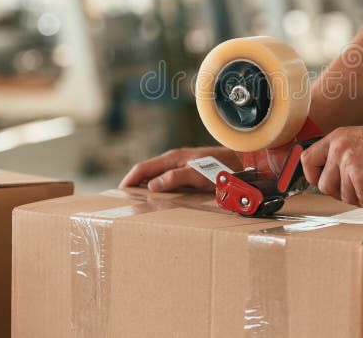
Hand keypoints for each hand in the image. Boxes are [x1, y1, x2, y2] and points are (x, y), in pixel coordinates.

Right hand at [119, 146, 241, 191]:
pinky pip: (168, 182)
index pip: (142, 168)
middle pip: (147, 173)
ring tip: (140, 205)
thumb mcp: (198, 173)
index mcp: (173, 157)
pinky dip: (160, 190)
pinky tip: (161, 201)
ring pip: (157, 178)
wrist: (243, 163)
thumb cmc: (223, 167)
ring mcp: (182, 166)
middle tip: (126, 203)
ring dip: (147, 189)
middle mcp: (174, 160)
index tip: (118, 194)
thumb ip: (176, 177)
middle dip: (134, 186)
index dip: (128, 180)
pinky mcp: (189, 174)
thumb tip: (152, 186)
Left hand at [300, 123, 362, 209]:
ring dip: (360, 199)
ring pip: (343, 197)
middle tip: (359, 190)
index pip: (307, 159)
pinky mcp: (362, 179)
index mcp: (337, 137)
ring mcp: (349, 164)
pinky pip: (362, 202)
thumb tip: (331, 176)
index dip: (312, 176)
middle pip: (324, 185)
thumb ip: (343, 154)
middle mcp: (339, 149)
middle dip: (341, 193)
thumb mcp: (361, 140)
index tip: (322, 182)